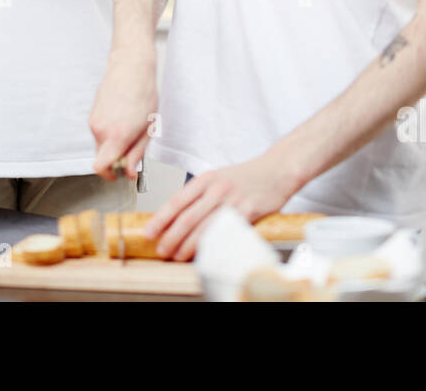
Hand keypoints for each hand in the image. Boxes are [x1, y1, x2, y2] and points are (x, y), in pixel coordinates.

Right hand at [89, 43, 158, 179]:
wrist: (131, 67)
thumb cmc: (143, 93)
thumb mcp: (148, 128)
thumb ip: (137, 153)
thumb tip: (129, 171)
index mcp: (116, 135)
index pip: (100, 167)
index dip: (109, 176)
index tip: (119, 174)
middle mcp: (100, 130)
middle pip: (101, 157)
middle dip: (115, 159)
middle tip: (133, 147)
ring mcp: (93, 121)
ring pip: (101, 144)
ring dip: (113, 144)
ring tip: (131, 128)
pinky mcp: (92, 114)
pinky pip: (99, 132)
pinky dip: (109, 133)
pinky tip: (123, 119)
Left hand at [142, 154, 297, 261]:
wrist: (276, 170)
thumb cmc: (246, 177)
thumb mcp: (217, 178)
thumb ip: (199, 196)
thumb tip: (176, 218)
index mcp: (206, 180)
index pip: (176, 201)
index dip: (160, 219)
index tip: (149, 232)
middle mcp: (217, 189)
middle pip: (187, 217)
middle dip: (170, 237)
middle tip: (161, 249)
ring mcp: (233, 201)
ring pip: (204, 227)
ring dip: (188, 245)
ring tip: (177, 255)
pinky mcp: (249, 211)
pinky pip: (227, 232)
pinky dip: (214, 244)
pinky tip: (206, 253)